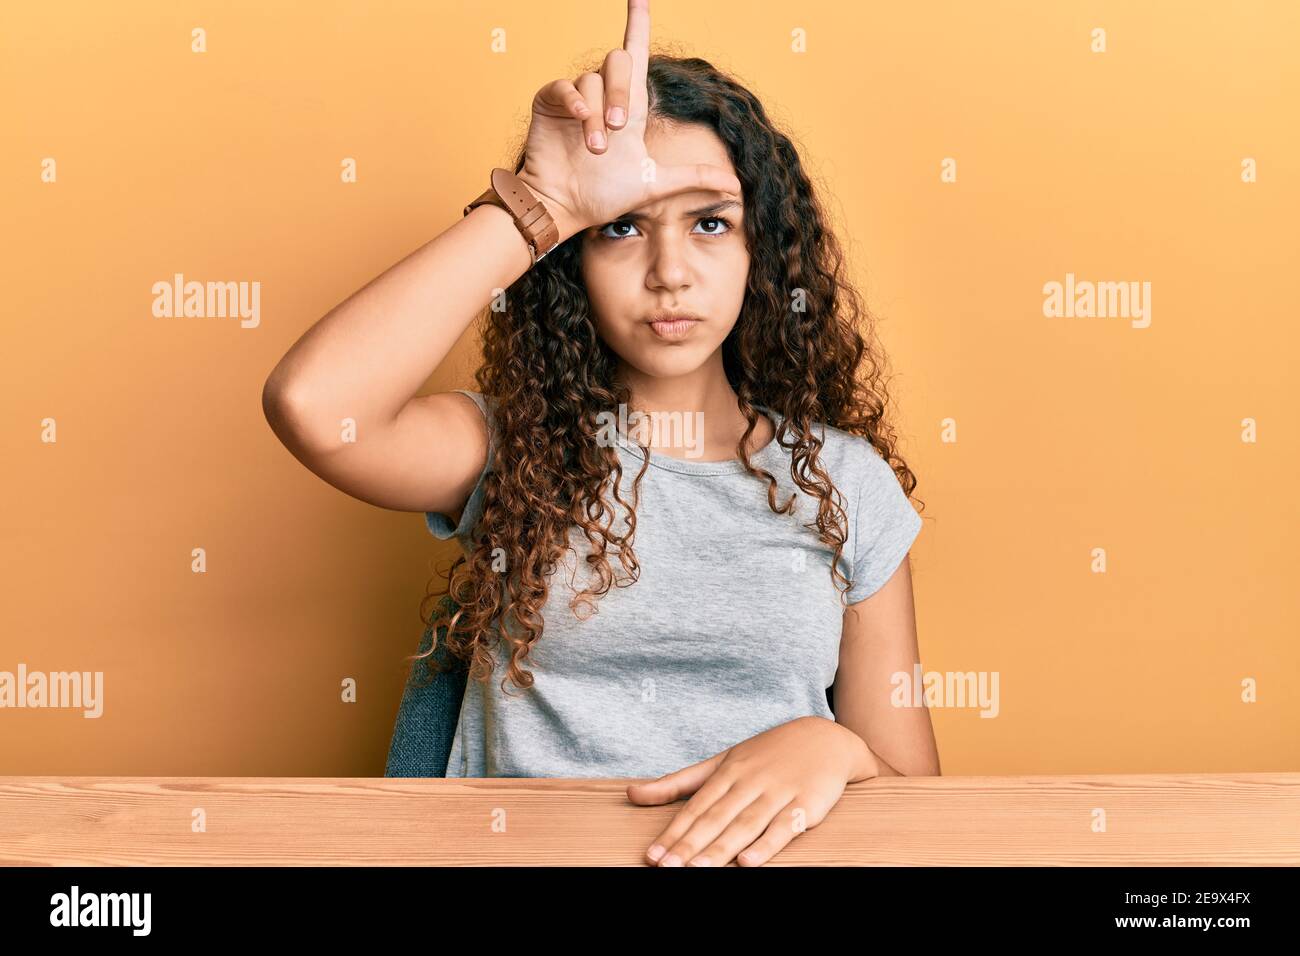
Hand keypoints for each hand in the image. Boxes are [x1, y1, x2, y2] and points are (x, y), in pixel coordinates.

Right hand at [516, 0, 741, 241]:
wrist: (568, 207)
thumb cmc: (606, 196)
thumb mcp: (656, 184)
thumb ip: (693, 177)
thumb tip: (735, 185)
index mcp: (629, 107)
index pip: (636, 53)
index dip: (638, 22)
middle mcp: (603, 96)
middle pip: (618, 62)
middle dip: (620, 94)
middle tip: (617, 130)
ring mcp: (576, 99)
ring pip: (592, 81)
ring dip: (596, 115)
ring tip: (595, 148)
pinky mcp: (550, 104)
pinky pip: (564, 86)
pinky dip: (574, 101)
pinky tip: (579, 120)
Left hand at [627, 715, 875, 866]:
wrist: (825, 740)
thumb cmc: (767, 755)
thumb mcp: (721, 761)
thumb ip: (677, 782)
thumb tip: (632, 794)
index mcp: (727, 773)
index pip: (695, 807)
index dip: (673, 833)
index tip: (652, 856)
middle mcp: (749, 782)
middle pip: (715, 818)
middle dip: (689, 846)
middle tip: (666, 868)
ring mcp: (778, 793)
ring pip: (745, 824)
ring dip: (720, 849)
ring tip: (697, 871)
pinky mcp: (806, 805)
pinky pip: (784, 828)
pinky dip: (767, 845)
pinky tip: (748, 862)